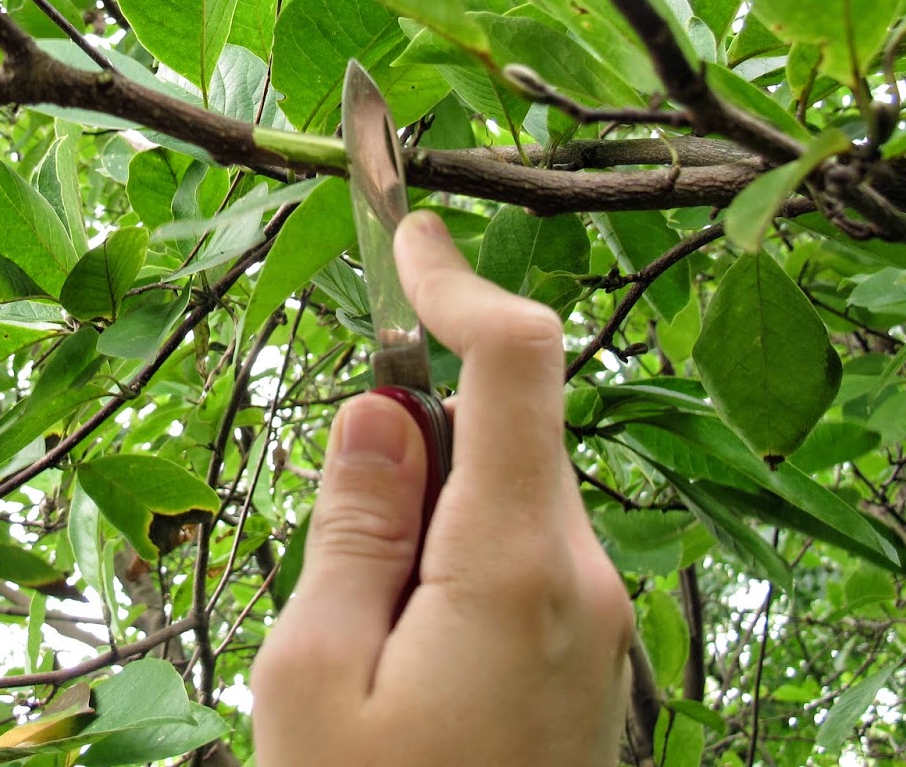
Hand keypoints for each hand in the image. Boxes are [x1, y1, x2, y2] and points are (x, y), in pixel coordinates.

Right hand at [252, 210, 631, 766]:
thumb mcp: (313, 674)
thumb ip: (350, 523)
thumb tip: (373, 404)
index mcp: (510, 564)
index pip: (517, 364)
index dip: (461, 280)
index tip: (410, 230)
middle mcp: (578, 573)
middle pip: (504, 426)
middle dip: (411, 428)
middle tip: (329, 526)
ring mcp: (592, 616)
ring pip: (503, 489)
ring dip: (422, 502)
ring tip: (352, 627)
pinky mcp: (583, 647)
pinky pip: (516, 549)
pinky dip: (450, 548)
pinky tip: (394, 644)